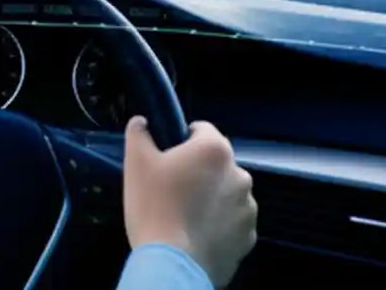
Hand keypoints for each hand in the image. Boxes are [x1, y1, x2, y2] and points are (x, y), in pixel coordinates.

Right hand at [123, 117, 257, 287]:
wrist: (172, 264)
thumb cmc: (154, 206)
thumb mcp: (136, 164)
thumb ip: (139, 134)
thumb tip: (142, 122)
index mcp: (214, 150)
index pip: (202, 130)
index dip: (183, 140)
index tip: (168, 158)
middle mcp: (239, 174)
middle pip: (217, 163)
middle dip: (200, 171)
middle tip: (174, 189)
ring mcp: (248, 207)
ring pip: (227, 193)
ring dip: (213, 197)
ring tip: (186, 216)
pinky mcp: (248, 236)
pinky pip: (233, 222)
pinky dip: (220, 224)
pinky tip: (198, 234)